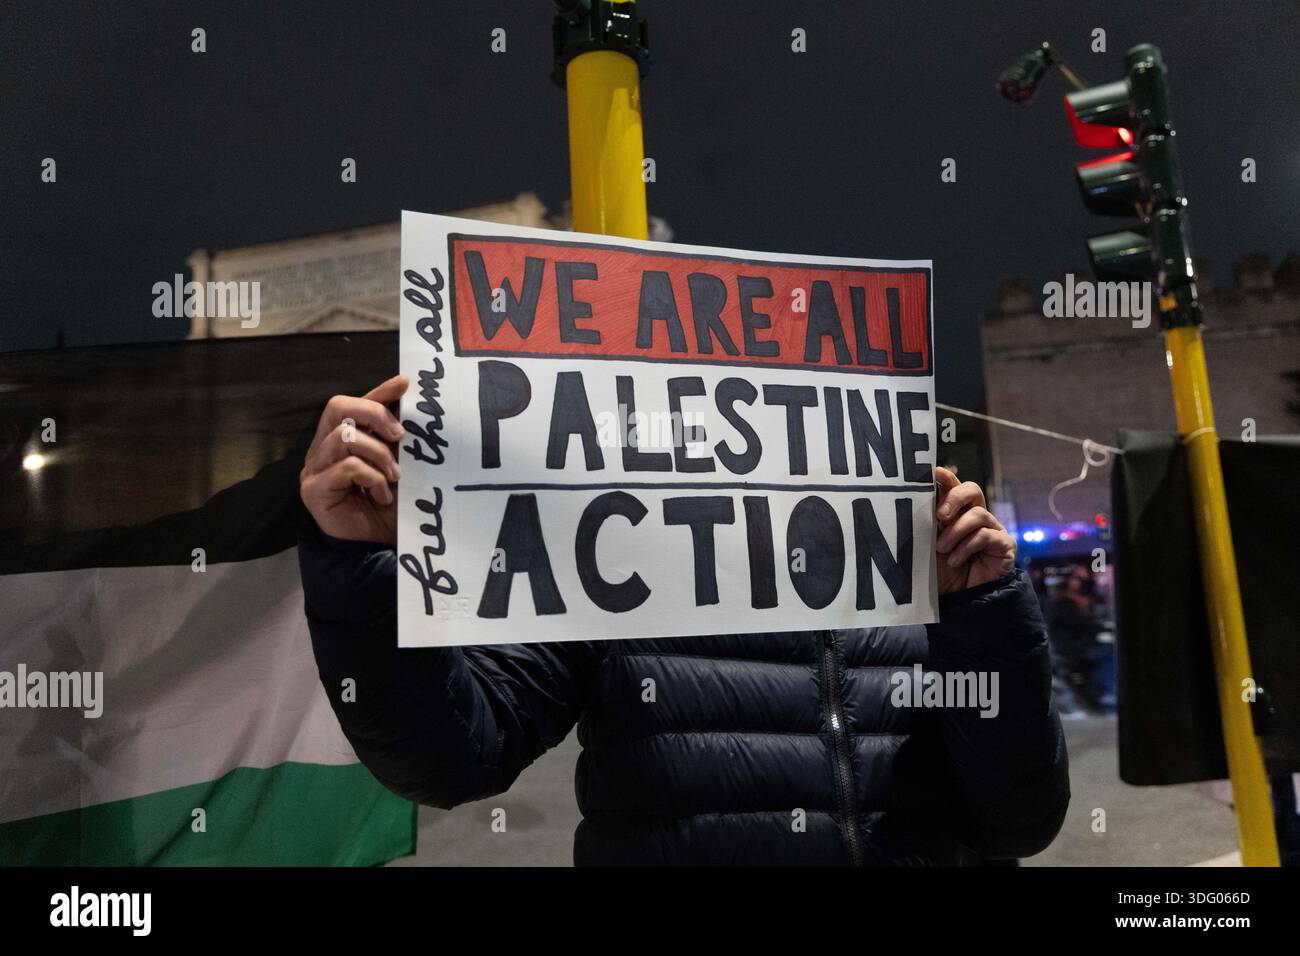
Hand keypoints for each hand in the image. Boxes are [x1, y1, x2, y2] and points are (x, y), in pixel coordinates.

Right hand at [300, 375, 408, 544]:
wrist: (376, 546)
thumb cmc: (386, 505)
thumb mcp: (396, 464)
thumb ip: (395, 438)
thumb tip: (411, 401)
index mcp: (341, 439)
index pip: (355, 404)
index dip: (379, 391)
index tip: (406, 383)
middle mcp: (322, 449)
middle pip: (337, 407)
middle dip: (374, 414)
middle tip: (400, 436)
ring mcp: (314, 468)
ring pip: (345, 437)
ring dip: (378, 454)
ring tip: (394, 476)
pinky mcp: (313, 489)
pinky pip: (347, 467)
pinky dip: (372, 478)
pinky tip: (381, 495)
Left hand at [933, 466, 1015, 593]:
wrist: (957, 599)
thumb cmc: (940, 571)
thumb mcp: (927, 545)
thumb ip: (927, 523)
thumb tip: (915, 500)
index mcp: (956, 512)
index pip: (953, 486)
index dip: (946, 477)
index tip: (934, 472)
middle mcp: (975, 516)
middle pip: (972, 490)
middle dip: (954, 498)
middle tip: (940, 515)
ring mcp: (992, 529)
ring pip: (977, 514)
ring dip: (956, 532)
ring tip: (942, 549)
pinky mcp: (1004, 544)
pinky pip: (986, 535)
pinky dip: (967, 547)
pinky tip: (956, 560)